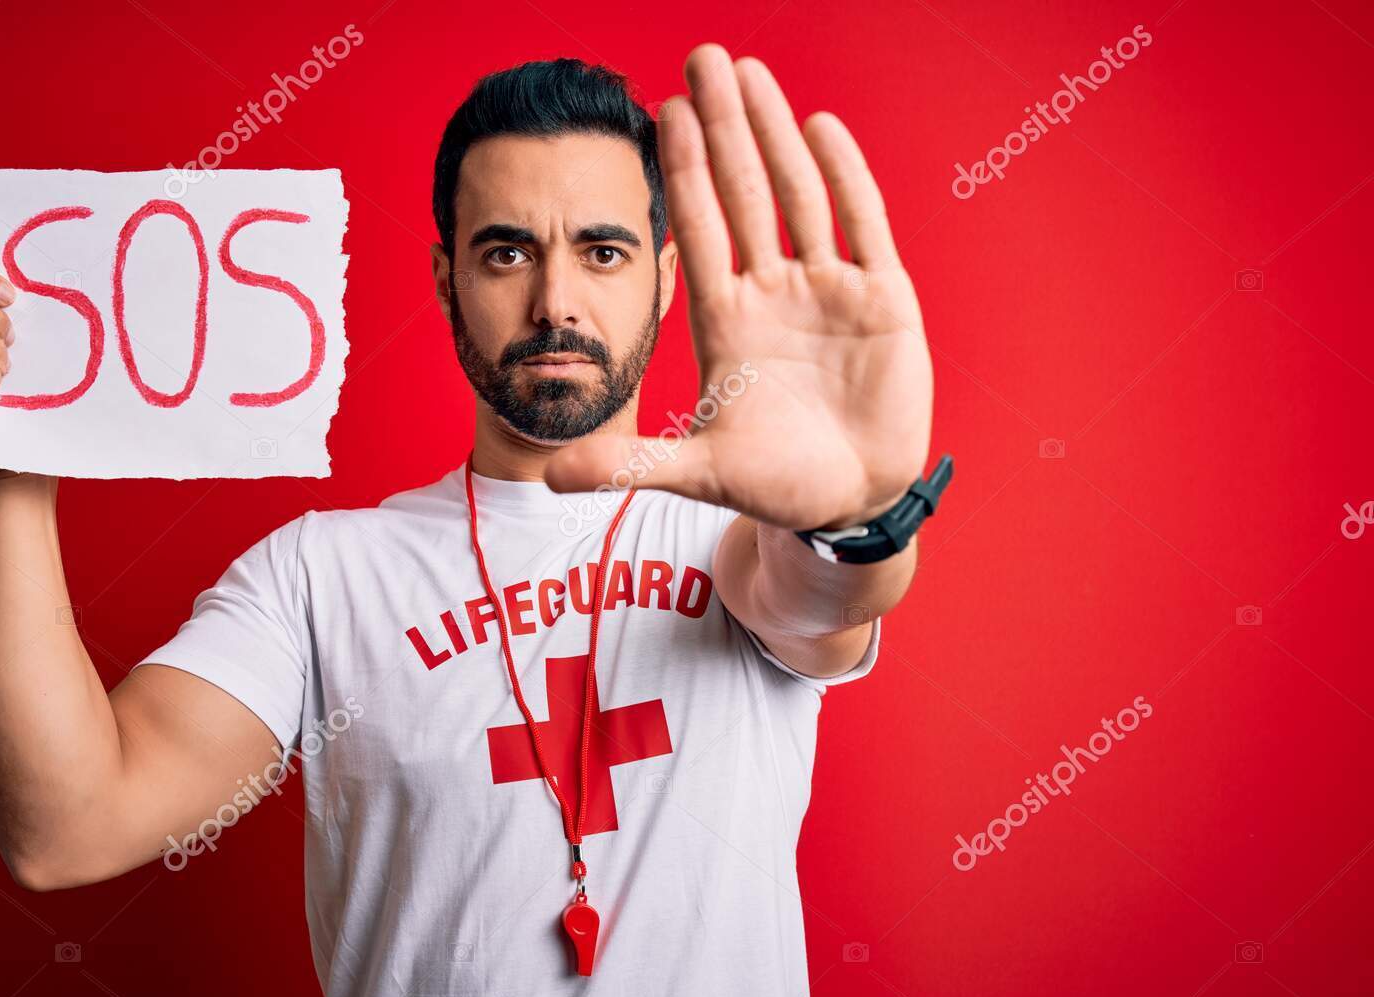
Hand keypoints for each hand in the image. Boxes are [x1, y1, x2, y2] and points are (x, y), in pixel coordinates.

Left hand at [546, 44, 933, 530]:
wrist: (849, 503)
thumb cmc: (775, 485)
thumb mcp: (700, 472)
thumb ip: (631, 465)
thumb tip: (550, 480)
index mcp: (726, 322)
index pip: (699, 229)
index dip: (683, 170)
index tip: (663, 110)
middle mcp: (772, 293)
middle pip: (743, 193)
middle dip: (724, 126)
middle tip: (703, 57)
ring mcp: (828, 291)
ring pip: (799, 194)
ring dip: (775, 134)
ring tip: (750, 71)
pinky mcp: (882, 301)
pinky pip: (863, 225)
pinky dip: (845, 177)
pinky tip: (819, 127)